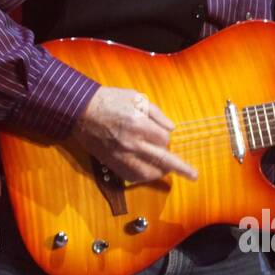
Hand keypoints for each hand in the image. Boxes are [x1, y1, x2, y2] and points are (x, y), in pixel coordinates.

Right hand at [70, 86, 196, 183]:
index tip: (162, 134)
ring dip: (161, 171)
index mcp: (138, 124)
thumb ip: (157, 114)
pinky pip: (133, 177)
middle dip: (181, 168)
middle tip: (193, 176)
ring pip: (149, 172)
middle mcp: (132, 142)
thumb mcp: (136, 97)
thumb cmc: (109, 101)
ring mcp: (122, 156)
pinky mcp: (114, 163)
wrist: (81, 111)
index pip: (165, 139)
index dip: (166, 138)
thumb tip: (172, 129)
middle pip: (163, 159)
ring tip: (167, 170)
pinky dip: (144, 176)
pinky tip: (149, 172)